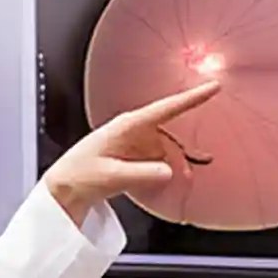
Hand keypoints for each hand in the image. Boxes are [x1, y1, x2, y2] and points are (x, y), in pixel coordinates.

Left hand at [43, 80, 221, 225]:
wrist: (64, 190)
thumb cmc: (79, 176)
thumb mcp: (112, 177)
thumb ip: (142, 174)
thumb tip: (169, 171)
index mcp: (127, 126)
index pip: (166, 108)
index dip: (192, 98)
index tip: (213, 87)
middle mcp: (133, 131)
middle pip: (170, 139)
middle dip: (179, 157)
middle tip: (183, 178)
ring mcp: (135, 144)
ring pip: (166, 154)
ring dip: (169, 170)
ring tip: (159, 188)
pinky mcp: (135, 157)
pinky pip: (157, 164)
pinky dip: (160, 176)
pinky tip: (152, 188)